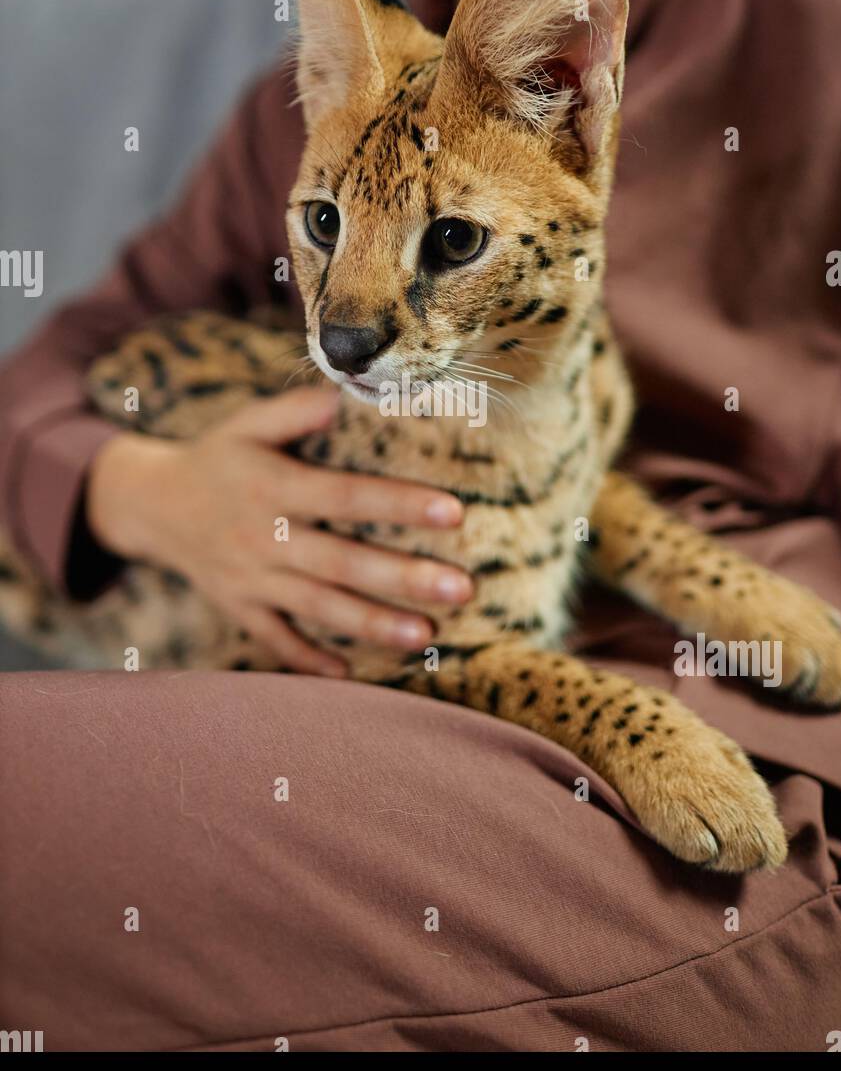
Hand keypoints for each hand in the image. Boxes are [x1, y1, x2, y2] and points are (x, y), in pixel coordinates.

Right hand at [86, 386, 472, 675]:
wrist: (151, 505)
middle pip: (342, 562)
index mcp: (273, 487)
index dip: (400, 504)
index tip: (454, 512)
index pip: (346, 496)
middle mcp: (264, 537)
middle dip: (403, 577)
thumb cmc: (219, 457)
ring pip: (319, 607)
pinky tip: (351, 674)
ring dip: (373, 624)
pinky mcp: (239, 608)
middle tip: (461, 588)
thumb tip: (343, 396)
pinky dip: (308, 661)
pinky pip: (276, 639)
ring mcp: (250, 579)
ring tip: (427, 635)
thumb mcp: (247, 424)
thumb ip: (293, 410)